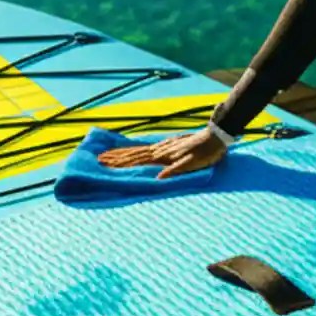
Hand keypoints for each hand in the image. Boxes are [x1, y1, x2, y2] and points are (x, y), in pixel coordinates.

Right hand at [97, 129, 227, 179]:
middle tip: (99, 159)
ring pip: (138, 151)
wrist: (216, 136)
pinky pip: (146, 148)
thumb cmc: (206, 154)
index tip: (104, 163)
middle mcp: (160, 150)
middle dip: (116, 158)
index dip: (121, 162)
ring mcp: (163, 147)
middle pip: (134, 154)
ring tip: (108, 155)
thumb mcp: (193, 164)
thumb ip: (176, 171)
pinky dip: (136, 150)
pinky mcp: (168, 145)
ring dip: (123, 153)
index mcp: (164, 156)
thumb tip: (158, 178)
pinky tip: (132, 151)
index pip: (138, 160)